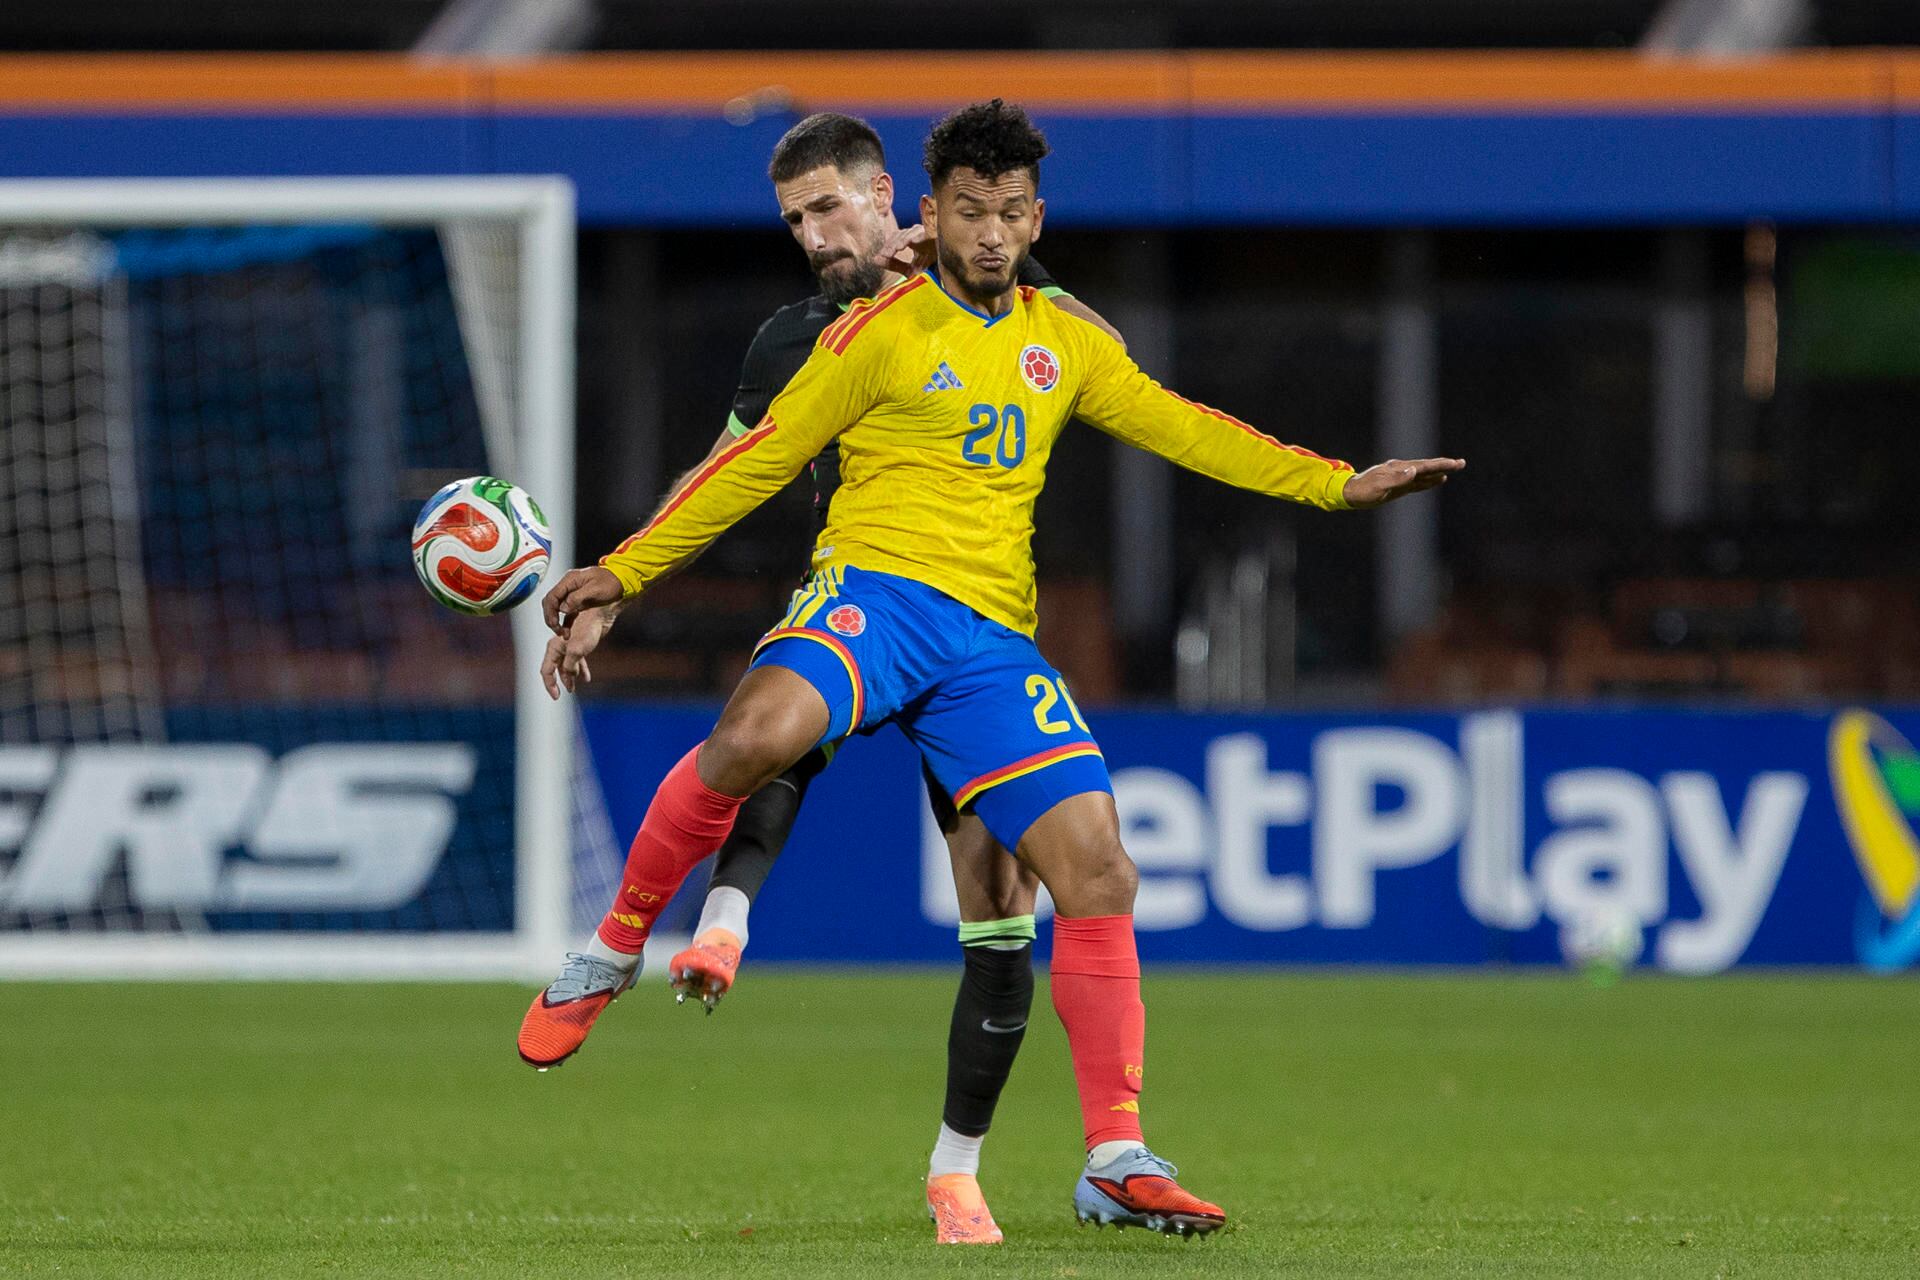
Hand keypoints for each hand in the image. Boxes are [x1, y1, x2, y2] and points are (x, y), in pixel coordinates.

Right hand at [540, 604, 616, 699]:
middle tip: (563, 693)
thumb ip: (570, 666)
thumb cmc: (587, 628)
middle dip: (559, 682)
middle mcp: (559, 647)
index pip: (546, 671)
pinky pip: (577, 660)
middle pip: (554, 669)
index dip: (549, 685)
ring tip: (573, 688)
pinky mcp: (580, 644)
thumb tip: (569, 677)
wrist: (601, 612)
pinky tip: (586, 678)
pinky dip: (580, 669)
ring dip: (570, 677)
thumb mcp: (577, 650)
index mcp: (553, 647)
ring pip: (566, 665)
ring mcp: (569, 646)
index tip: (556, 697)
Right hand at [541, 565, 624, 634]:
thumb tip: (563, 608)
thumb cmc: (612, 581)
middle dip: (551, 617)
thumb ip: (577, 598)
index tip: (554, 624)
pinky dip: (565, 622)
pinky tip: (567, 631)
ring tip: (562, 633)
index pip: (552, 596)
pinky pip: (567, 612)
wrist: (623, 581)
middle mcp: (569, 586)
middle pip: (551, 602)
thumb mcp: (595, 589)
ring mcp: (573, 593)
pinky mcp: (578, 601)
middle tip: (557, 630)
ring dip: (557, 621)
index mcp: (570, 580)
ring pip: (557, 608)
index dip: (550, 611)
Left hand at [875, 224, 934, 278]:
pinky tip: (913, 242)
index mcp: (911, 240)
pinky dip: (920, 236)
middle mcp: (918, 234)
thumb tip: (874, 259)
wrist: (949, 275)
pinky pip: (927, 233)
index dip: (888, 246)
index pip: (895, 238)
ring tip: (897, 248)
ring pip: (912, 233)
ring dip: (903, 240)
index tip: (882, 256)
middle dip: (893, 244)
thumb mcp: (909, 270)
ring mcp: (928, 233)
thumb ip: (893, 264)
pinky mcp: (937, 235)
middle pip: (901, 234)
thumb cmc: (930, 270)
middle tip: (886, 254)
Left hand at [1343, 457, 1465, 508]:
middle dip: (1445, 465)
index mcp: (1399, 468)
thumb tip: (1414, 470)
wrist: (1350, 493)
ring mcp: (1402, 476)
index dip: (1440, 465)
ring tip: (1454, 468)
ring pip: (1425, 473)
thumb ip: (1397, 479)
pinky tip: (1438, 479)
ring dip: (1440, 471)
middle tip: (1462, 463)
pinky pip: (1419, 482)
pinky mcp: (1400, 485)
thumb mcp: (1379, 486)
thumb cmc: (1363, 490)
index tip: (1454, 463)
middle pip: (1427, 467)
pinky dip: (1430, 480)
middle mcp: (1402, 469)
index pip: (1424, 466)